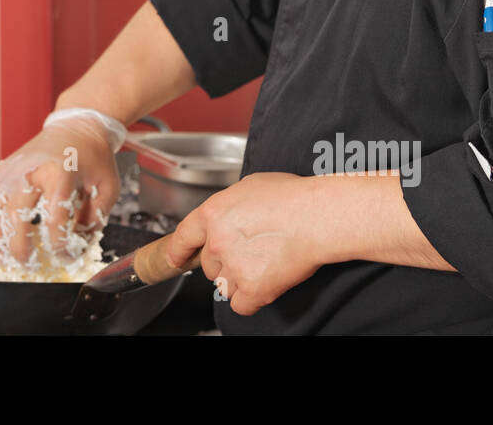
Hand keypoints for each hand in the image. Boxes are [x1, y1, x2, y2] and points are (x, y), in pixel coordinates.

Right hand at [0, 113, 119, 271]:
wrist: (74, 126)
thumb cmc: (92, 156)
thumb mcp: (108, 185)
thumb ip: (97, 217)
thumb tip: (79, 243)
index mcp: (62, 172)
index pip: (55, 218)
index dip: (59, 244)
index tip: (65, 256)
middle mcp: (32, 170)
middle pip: (17, 215)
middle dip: (20, 247)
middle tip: (28, 265)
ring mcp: (12, 170)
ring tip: (6, 261)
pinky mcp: (1, 171)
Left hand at [167, 172, 325, 315]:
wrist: (317, 216)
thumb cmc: (292, 197)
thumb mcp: (250, 186)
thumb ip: (230, 205)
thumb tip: (229, 215)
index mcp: (213, 213)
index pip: (183, 237)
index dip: (178, 251)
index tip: (175, 258)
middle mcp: (217, 242)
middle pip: (208, 265)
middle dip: (225, 261)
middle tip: (250, 251)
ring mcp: (233, 267)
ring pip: (224, 286)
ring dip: (239, 280)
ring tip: (263, 263)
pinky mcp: (253, 289)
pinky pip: (240, 305)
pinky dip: (251, 299)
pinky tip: (265, 284)